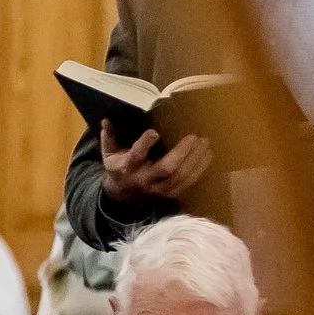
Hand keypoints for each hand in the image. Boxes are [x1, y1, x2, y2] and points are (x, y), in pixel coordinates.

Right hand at [99, 122, 213, 203]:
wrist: (122, 195)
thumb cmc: (118, 168)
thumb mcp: (108, 153)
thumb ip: (108, 137)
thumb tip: (106, 120)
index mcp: (127, 167)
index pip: (135, 156)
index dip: (145, 145)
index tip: (154, 132)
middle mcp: (144, 179)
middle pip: (166, 168)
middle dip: (182, 152)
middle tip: (194, 137)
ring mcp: (158, 188)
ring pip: (181, 176)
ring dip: (196, 159)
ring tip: (205, 143)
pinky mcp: (170, 193)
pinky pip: (189, 183)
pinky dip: (200, 168)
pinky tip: (207, 155)